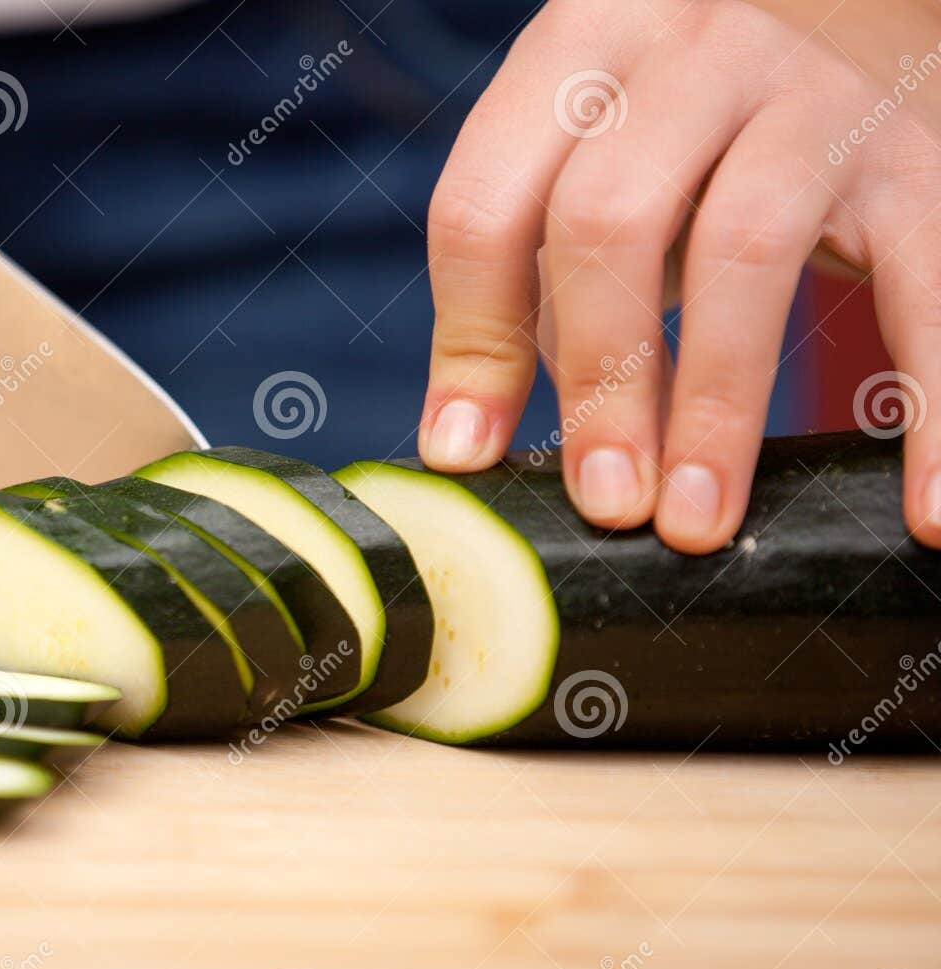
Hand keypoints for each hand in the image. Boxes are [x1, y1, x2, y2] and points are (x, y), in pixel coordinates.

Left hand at [418, 0, 940, 552]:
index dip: (471, 340)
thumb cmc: (685, 117)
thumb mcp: (589, 155)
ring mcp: (811, 94)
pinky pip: (927, 286)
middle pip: (607, 223)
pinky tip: (922, 505)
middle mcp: (690, 52)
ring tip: (696, 521)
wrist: (854, 6)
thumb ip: (530, 276)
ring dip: (715, 404)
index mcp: (579, 49)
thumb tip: (468, 442)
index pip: (486, 202)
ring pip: (744, 250)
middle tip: (606, 502)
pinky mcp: (917, 151)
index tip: (469, 453)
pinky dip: (929, 406)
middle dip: (599, 379)